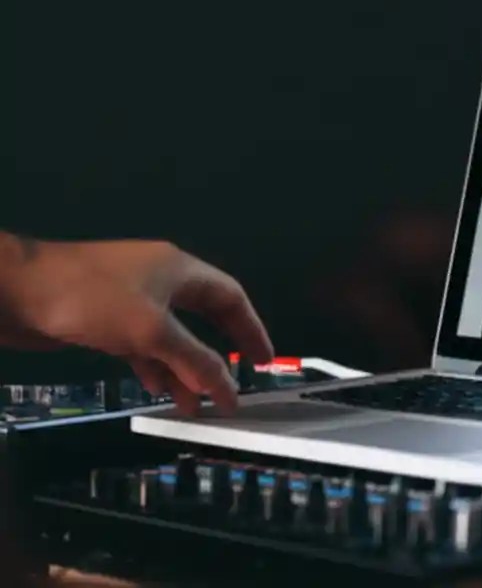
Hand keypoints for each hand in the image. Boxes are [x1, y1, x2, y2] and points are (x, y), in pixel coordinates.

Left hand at [0, 236, 272, 413]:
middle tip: (234, 384)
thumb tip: (228, 388)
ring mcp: (131, 300)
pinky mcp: (105, 319)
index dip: (251, 329)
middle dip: (218, 354)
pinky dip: (155, 367)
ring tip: (194, 405)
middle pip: (203, 319)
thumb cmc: (91, 299)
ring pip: (171, 338)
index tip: (264, 360)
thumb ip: (195, 360)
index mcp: (180, 270)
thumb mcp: (152, 332)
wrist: (17, 291)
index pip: (230, 298)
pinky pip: (143, 345)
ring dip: (184, 369)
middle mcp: (160, 282)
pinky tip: (158, 390)